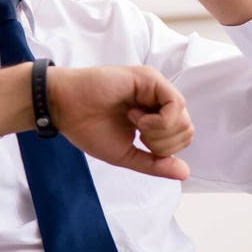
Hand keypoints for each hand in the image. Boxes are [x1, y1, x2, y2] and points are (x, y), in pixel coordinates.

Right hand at [47, 64, 192, 180]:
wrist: (65, 107)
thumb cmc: (89, 127)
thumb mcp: (126, 154)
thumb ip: (155, 163)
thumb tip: (185, 173)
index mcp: (155, 115)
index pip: (181, 137)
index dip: (165, 150)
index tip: (139, 141)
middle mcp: (158, 99)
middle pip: (186, 129)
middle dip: (163, 144)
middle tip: (138, 134)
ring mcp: (156, 87)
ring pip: (183, 119)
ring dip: (158, 131)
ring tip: (134, 122)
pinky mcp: (150, 78)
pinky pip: (174, 105)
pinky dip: (159, 121)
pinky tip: (137, 118)